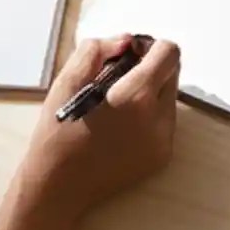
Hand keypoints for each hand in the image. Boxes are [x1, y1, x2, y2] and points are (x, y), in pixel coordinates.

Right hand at [17, 34, 180, 219]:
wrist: (58, 188)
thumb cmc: (57, 132)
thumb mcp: (67, 82)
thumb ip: (97, 50)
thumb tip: (126, 42)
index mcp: (136, 96)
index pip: (169, 53)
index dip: (151, 47)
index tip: (130, 55)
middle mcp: (159, 119)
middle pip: (173, 74)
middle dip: (151, 69)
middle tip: (118, 79)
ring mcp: (164, 141)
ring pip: (170, 98)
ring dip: (151, 92)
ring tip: (116, 105)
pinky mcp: (162, 157)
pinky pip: (165, 123)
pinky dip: (150, 116)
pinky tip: (121, 127)